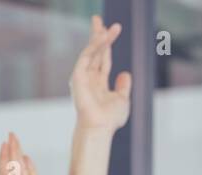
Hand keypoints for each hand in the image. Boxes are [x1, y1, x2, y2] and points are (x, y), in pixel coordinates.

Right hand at [71, 15, 131, 131]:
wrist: (100, 128)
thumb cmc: (109, 119)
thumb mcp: (122, 100)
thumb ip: (123, 86)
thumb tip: (125, 73)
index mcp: (98, 84)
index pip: (102, 59)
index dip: (106, 45)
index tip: (110, 30)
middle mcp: (88, 79)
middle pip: (94, 51)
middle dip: (96, 35)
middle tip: (98, 19)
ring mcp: (82, 78)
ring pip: (91, 52)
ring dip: (99, 37)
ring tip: (110, 26)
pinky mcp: (77, 77)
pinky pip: (87, 56)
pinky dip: (94, 45)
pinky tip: (103, 35)